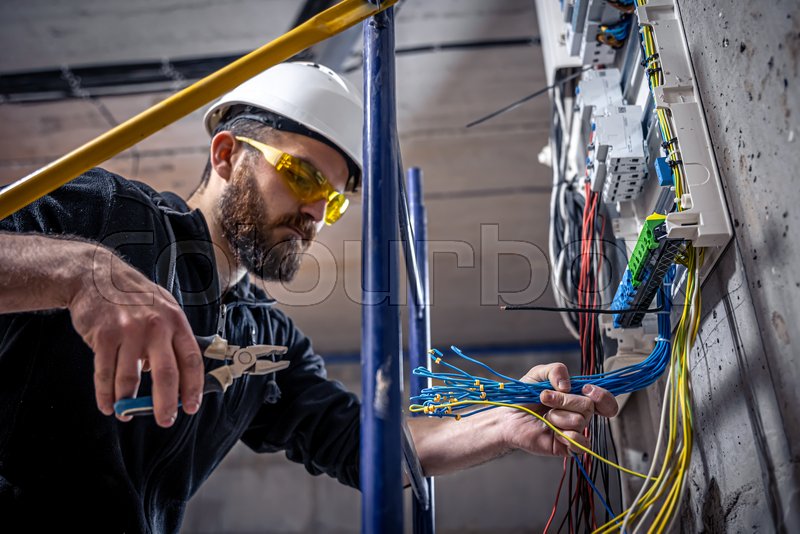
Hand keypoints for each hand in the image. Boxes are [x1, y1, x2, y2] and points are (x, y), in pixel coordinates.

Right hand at [67, 245, 203, 426]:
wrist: (96, 275)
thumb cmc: (133, 296)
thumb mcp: (163, 309)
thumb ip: (171, 340)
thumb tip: (176, 376)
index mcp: (175, 322)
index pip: (192, 360)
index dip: (193, 387)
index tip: (191, 407)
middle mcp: (156, 327)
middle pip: (166, 374)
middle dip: (166, 403)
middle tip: (165, 420)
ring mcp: (129, 331)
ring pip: (131, 379)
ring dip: (128, 403)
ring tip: (127, 414)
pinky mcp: (104, 336)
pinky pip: (105, 373)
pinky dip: (105, 394)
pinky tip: (108, 405)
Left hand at [501, 363, 617, 456]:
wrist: (507, 417)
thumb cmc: (523, 397)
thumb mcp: (538, 374)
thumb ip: (556, 370)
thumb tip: (568, 385)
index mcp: (577, 396)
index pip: (604, 400)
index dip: (602, 395)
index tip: (585, 389)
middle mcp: (579, 414)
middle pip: (589, 406)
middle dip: (564, 400)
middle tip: (545, 398)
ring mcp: (574, 431)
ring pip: (580, 421)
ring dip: (557, 416)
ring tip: (545, 417)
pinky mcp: (567, 447)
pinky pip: (581, 444)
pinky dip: (567, 435)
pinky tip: (554, 432)